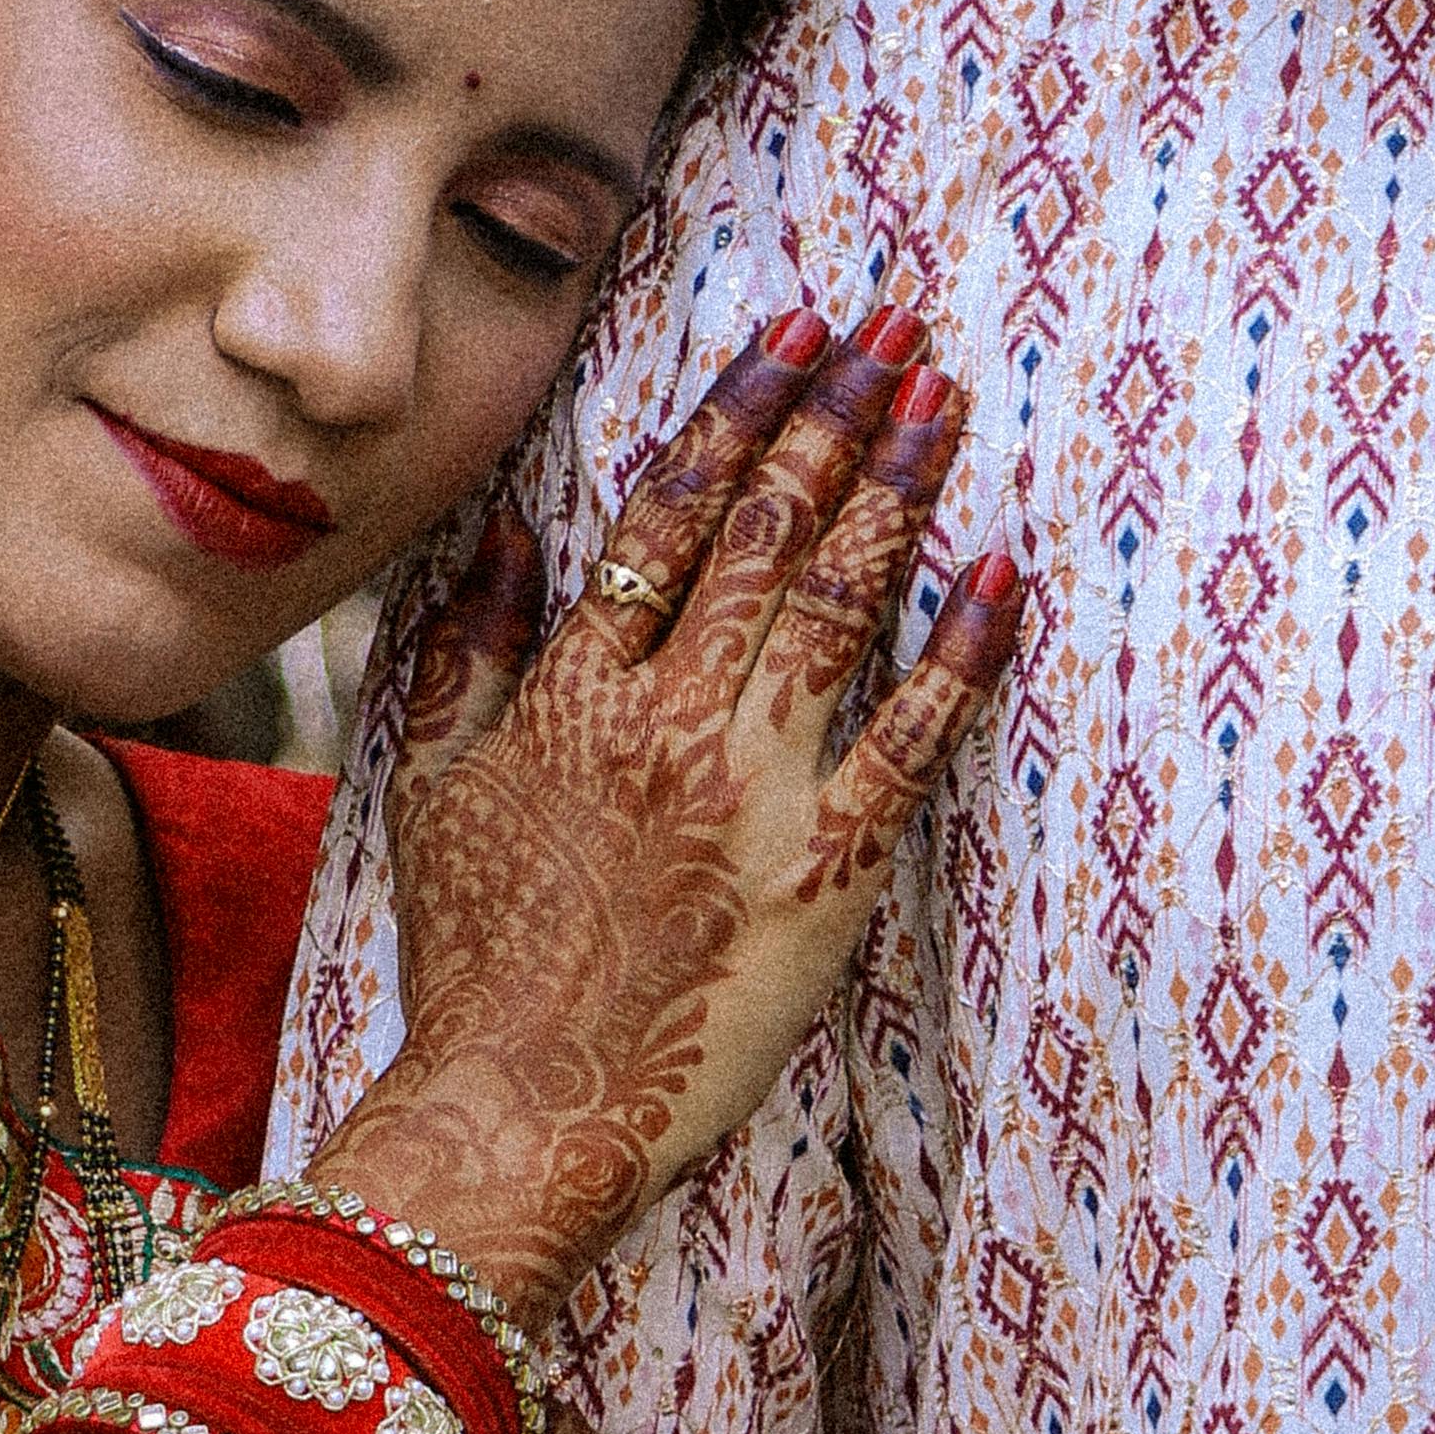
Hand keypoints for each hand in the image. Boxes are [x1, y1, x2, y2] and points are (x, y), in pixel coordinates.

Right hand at [310, 304, 1020, 1315]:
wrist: (519, 1107)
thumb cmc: (470, 960)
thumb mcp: (430, 787)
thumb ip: (468, 651)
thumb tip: (508, 532)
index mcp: (574, 687)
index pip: (671, 513)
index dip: (741, 410)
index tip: (794, 331)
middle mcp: (668, 716)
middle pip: (770, 531)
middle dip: (838, 412)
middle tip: (899, 326)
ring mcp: (753, 788)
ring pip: (842, 602)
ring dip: (901, 488)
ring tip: (946, 401)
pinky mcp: (827, 867)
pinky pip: (913, 736)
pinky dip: (965, 650)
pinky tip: (1005, 573)